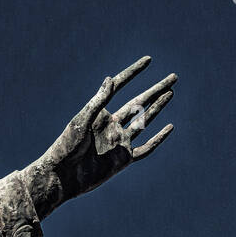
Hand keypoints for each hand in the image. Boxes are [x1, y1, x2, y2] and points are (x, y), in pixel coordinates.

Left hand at [27, 56, 175, 211]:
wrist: (62, 177)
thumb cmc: (66, 147)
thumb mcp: (82, 121)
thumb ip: (97, 102)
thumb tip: (110, 79)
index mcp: (100, 113)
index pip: (120, 87)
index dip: (134, 73)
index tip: (148, 60)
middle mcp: (112, 125)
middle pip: (139, 103)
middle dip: (156, 89)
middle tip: (173, 77)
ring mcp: (119, 142)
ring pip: (145, 121)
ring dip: (158, 107)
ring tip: (171, 92)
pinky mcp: (123, 159)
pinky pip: (146, 148)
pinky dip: (158, 138)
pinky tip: (170, 127)